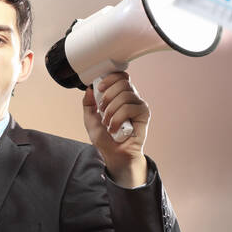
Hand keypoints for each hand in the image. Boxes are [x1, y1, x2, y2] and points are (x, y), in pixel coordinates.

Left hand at [82, 71, 148, 185]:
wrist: (114, 154)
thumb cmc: (105, 138)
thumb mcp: (90, 119)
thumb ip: (88, 103)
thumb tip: (89, 89)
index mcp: (120, 95)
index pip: (120, 76)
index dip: (110, 78)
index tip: (100, 88)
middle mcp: (131, 98)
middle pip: (122, 82)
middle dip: (108, 95)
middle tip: (102, 110)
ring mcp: (138, 105)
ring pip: (125, 95)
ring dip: (111, 110)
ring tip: (108, 123)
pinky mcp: (144, 114)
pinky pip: (130, 108)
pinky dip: (118, 118)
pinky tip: (115, 128)